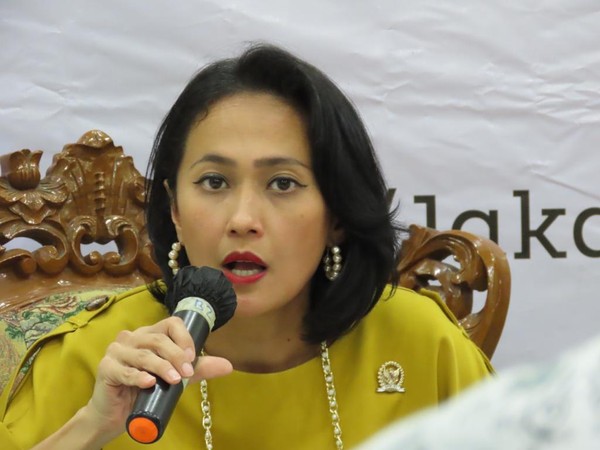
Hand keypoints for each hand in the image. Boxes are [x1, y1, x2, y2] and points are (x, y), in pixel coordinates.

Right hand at [84, 316, 232, 440]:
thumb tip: (228, 366)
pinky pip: (125, 370)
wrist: (117, 414)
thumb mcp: (176, 377)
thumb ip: (198, 369)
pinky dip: (138, 376)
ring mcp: (117, 351)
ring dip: (162, 367)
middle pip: (158, 338)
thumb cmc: (146, 391)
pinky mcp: (106, 368)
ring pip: (144, 354)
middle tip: (187, 373)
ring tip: (175, 380)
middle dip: (176, 355)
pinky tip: (148, 382)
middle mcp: (132, 338)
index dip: (183, 337)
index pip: (170, 324)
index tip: (192, 357)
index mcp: (149, 334)